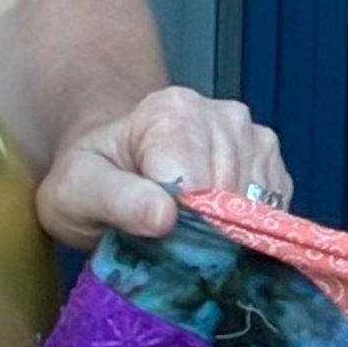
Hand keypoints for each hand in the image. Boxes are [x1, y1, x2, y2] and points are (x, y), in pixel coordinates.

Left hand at [35, 85, 291, 247]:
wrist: (113, 167)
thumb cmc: (91, 178)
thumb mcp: (75, 191)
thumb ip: (115, 200)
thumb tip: (164, 217)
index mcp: (175, 111)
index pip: (196, 184)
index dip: (175, 223)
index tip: (148, 234)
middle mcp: (225, 115)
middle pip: (228, 196)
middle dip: (199, 230)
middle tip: (161, 235)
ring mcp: (256, 137)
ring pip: (255, 207)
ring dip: (223, 232)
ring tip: (183, 226)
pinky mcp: (272, 164)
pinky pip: (272, 211)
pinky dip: (244, 229)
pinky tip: (210, 222)